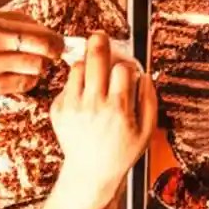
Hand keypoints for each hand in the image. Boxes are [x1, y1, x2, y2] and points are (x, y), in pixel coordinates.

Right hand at [0, 12, 62, 94]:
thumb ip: (14, 21)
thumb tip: (44, 29)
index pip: (40, 35)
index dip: (57, 40)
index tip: (61, 42)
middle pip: (42, 54)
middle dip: (53, 54)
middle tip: (53, 53)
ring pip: (35, 71)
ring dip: (40, 67)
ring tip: (34, 62)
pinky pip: (21, 86)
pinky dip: (28, 80)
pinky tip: (21, 74)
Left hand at [49, 32, 155, 206]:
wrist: (90, 172)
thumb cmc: (121, 152)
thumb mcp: (146, 131)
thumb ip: (149, 101)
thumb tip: (145, 76)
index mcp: (118, 108)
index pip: (122, 70)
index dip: (127, 66)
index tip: (127, 71)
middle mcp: (93, 105)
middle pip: (95, 60)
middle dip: (100, 42)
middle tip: (100, 35)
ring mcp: (73, 107)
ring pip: (77, 69)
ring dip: (87, 65)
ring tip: (94, 71)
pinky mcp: (58, 110)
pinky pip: (66, 85)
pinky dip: (76, 84)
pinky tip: (85, 96)